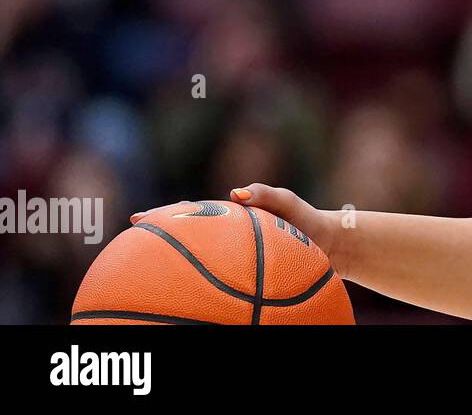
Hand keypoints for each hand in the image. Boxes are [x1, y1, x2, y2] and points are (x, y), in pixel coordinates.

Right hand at [128, 185, 340, 271]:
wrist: (326, 243)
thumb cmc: (303, 219)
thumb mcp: (286, 202)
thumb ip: (265, 194)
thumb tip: (237, 193)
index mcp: (227, 215)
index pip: (189, 213)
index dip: (162, 216)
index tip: (137, 219)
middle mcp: (223, 234)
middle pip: (184, 233)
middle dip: (157, 234)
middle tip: (132, 237)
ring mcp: (230, 253)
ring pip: (195, 254)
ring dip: (173, 255)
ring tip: (145, 264)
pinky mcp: (242, 270)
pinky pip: (216, 275)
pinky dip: (200, 277)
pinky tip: (189, 291)